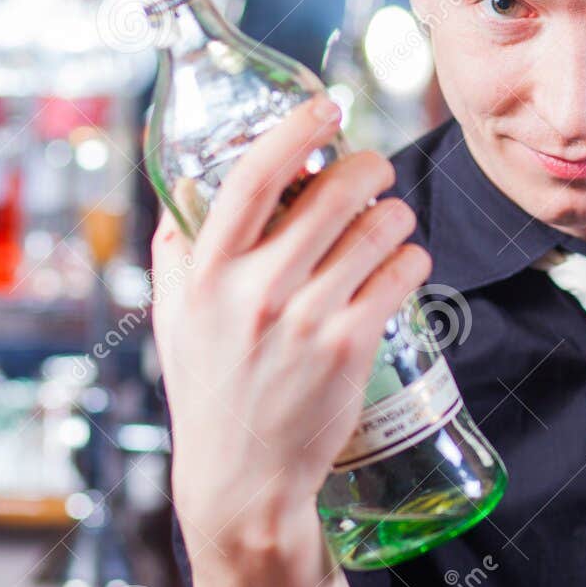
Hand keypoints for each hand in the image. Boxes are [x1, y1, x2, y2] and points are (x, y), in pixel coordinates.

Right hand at [151, 94, 431, 551]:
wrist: (242, 478)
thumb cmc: (209, 389)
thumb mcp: (173, 316)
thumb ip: (178, 248)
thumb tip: (184, 183)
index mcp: (206, 272)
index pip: (250, 177)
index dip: (294, 132)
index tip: (324, 108)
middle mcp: (254, 290)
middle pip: (333, 192)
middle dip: (367, 169)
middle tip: (372, 172)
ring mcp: (306, 318)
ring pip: (379, 228)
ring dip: (395, 216)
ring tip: (389, 223)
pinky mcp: (350, 346)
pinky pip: (402, 274)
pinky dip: (412, 259)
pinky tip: (404, 263)